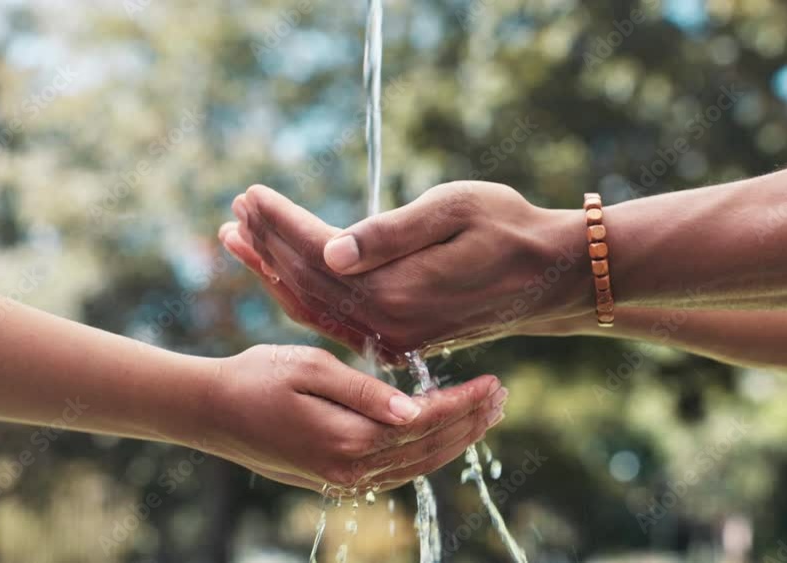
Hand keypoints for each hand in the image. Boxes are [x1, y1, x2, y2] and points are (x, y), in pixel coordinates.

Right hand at [197, 344, 506, 492]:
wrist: (209, 410)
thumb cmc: (256, 376)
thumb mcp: (310, 368)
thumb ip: (364, 391)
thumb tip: (414, 410)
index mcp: (349, 437)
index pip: (425, 422)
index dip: (463, 404)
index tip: (493, 382)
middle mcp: (350, 467)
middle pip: (429, 449)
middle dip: (470, 424)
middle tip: (502, 398)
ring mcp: (342, 478)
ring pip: (416, 465)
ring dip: (454, 441)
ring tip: (483, 416)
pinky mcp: (333, 477)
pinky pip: (395, 471)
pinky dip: (425, 453)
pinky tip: (440, 435)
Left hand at [221, 182, 590, 358]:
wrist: (551, 276)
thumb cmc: (510, 227)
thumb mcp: (455, 210)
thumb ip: (391, 233)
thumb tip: (330, 249)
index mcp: (399, 291)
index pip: (318, 255)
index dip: (281, 224)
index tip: (251, 193)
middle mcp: (390, 323)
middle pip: (308, 284)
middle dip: (268, 245)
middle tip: (235, 211)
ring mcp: (393, 337)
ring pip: (316, 306)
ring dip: (276, 272)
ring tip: (241, 239)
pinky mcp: (399, 337)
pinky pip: (337, 318)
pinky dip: (304, 293)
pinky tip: (284, 272)